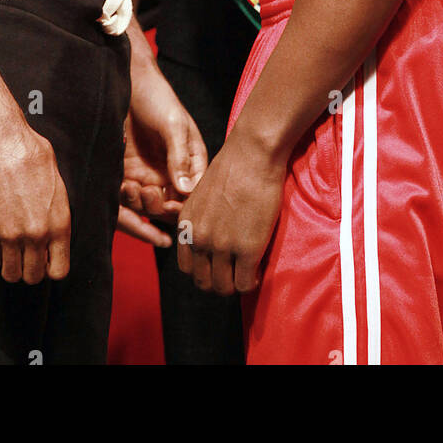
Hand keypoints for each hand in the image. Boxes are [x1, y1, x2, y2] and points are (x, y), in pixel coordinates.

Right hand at [0, 117, 70, 284]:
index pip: (59, 270)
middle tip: (24, 253)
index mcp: (59, 223)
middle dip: (29, 268)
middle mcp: (36, 234)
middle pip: (33, 276)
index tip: (43, 258)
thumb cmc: (30, 153)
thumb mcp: (57, 182)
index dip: (50, 266)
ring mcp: (10, 236)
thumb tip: (53, 230)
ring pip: (11, 274)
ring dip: (10, 265)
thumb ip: (56, 212)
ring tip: (8, 250)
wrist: (0, 141)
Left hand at [119, 61, 206, 244]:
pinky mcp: (127, 171)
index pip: (193, 192)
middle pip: (169, 204)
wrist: (127, 80)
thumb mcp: (173, 124)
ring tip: (132, 186)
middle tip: (147, 190)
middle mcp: (171, 171)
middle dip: (158, 205)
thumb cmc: (157, 96)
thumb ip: (179, 156)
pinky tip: (122, 184)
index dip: (183, 204)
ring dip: (140, 202)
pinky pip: (127, 194)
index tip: (169, 202)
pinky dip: (124, 196)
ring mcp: (149, 172)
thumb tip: (186, 190)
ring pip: (147, 203)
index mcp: (191, 160)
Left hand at [177, 135, 286, 294]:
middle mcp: (199, 238)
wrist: (252, 155)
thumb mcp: (202, 196)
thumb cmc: (232, 168)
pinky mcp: (247, 249)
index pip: (186, 268)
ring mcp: (221, 246)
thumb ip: (200, 220)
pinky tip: (257, 269)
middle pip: (203, 282)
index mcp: (186, 225)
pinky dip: (251, 282)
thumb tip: (209, 239)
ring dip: (234, 285)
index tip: (218, 264)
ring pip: (222, 288)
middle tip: (234, 272)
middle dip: (219, 281)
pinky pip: (244, 284)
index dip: (204, 270)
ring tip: (246, 272)